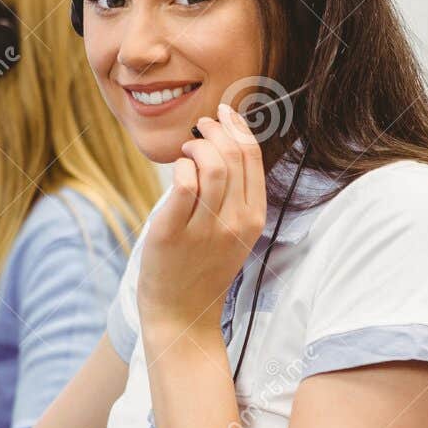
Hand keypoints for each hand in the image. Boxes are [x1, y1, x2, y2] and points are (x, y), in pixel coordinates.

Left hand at [138, 103, 265, 338]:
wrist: (181, 312)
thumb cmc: (203, 267)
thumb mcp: (233, 232)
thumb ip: (235, 194)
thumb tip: (226, 143)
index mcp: (254, 218)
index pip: (253, 159)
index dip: (238, 128)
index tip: (223, 114)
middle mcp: (235, 223)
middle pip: (234, 156)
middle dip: (216, 130)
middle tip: (200, 127)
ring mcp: (205, 229)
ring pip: (213, 166)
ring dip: (197, 146)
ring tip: (187, 150)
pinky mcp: (173, 233)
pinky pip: (184, 184)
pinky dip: (180, 167)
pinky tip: (177, 170)